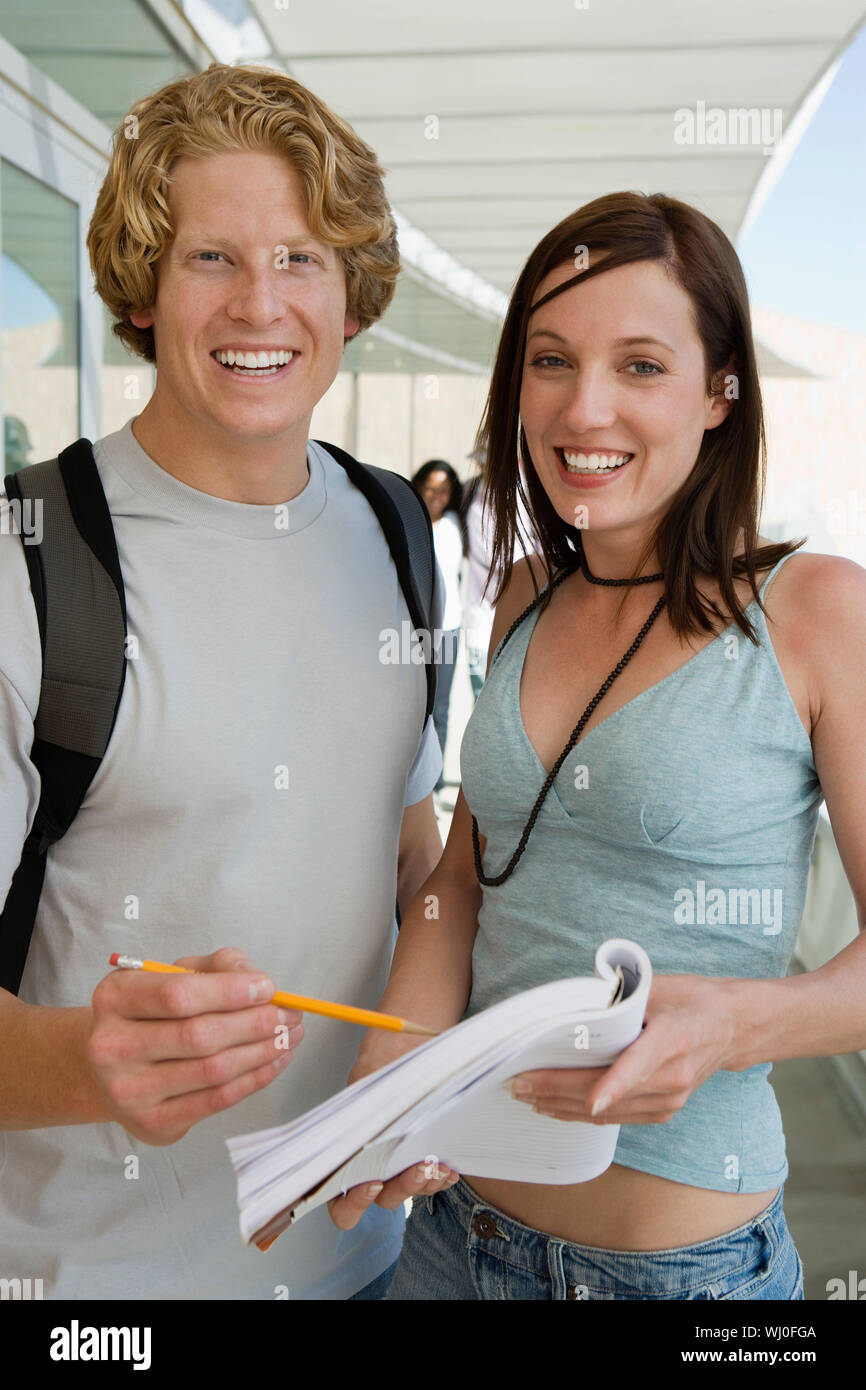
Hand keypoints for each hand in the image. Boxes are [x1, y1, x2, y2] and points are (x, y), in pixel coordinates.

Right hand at [87, 947, 303, 1144]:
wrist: (114, 1067)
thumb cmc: (154, 1013)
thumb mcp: (177, 974)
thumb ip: (218, 967)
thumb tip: (258, 982)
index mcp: (115, 998)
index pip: (177, 995)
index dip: (229, 992)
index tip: (267, 988)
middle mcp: (111, 1046)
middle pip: (199, 1035)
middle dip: (255, 1023)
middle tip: (290, 1015)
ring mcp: (129, 1091)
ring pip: (213, 1070)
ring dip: (263, 1051)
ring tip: (290, 1035)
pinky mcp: (152, 1123)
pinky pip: (216, 1101)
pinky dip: (254, 1079)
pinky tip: (274, 1062)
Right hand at [328, 1039, 458, 1228]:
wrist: (408, 1041)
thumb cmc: (385, 1056)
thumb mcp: (370, 1076)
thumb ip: (366, 1102)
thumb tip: (370, 1119)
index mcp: (344, 1150)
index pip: (339, 1199)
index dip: (353, 1202)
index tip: (373, 1183)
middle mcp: (369, 1164)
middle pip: (380, 1199)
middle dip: (401, 1189)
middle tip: (418, 1169)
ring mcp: (396, 1163)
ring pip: (408, 1190)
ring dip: (425, 1183)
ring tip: (440, 1166)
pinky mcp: (420, 1155)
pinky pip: (429, 1178)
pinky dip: (439, 1176)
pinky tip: (450, 1166)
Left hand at [509, 974, 738, 1124]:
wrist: (733, 1028)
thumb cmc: (694, 1001)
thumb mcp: (661, 986)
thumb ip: (621, 994)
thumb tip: (577, 999)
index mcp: (673, 1041)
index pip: (639, 1066)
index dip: (614, 1086)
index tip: (591, 1101)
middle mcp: (672, 1078)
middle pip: (609, 1093)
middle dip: (558, 1091)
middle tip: (519, 1084)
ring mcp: (669, 1100)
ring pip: (608, 1113)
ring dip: (563, 1106)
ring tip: (526, 1096)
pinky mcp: (663, 1111)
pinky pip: (616, 1119)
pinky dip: (582, 1113)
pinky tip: (555, 1107)